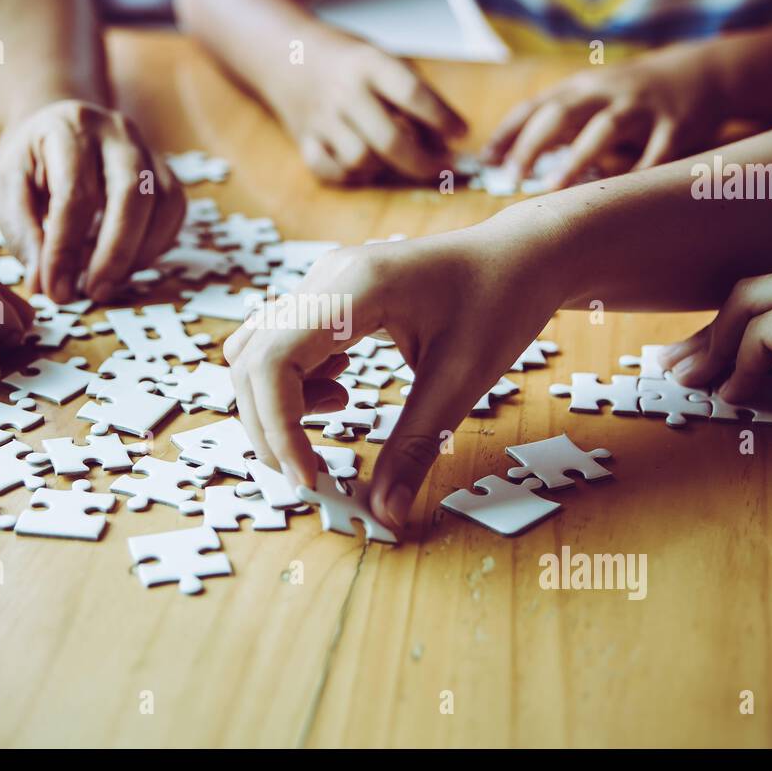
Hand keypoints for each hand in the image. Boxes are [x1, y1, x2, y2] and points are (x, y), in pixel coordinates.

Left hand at [0, 100, 185, 302]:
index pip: (75, 195)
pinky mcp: (164, 170)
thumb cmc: (29, 160)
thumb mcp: (6, 188)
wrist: (56, 123)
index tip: (55, 290)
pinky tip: (126, 264)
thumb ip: (23, 233)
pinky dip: (154, 246)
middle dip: (115, 252)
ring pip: (164, 203)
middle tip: (94, 292)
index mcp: (71, 128)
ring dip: (139, 253)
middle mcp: (117, 132)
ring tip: (107, 283)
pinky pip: (174, 211)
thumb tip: (45, 284)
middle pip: (133, 193)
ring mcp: (147, 149)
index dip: (66, 249)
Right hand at [223, 229, 564, 538]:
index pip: (274, 362)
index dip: (278, 428)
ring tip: (337, 414)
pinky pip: (280, 343)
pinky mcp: (326, 295)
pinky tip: (340, 392)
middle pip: (252, 360)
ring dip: (277, 403)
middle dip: (269, 426)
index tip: (308, 478)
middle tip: (309, 471)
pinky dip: (294, 383)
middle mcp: (326, 277)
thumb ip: (416, 448)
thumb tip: (385, 514)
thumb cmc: (499, 300)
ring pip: (256, 351)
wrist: (519, 256)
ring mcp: (322, 282)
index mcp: (357, 288)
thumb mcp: (462, 380)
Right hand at [272, 39, 466, 184]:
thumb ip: (413, 94)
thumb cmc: (347, 61)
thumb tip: (444, 140)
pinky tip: (360, 164)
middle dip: (422, 162)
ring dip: (382, 167)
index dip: (442, 118)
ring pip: (360, 161)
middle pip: (389, 140)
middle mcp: (344, 92)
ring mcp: (321, 118)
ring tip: (390, 158)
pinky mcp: (303, 139)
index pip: (413, 94)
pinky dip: (348, 174)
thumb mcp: (382, 59)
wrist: (287, 53)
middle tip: (440, 166)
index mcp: (369, 64)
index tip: (461, 133)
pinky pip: (329, 171)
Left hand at [482, 42, 723, 191]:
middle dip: (532, 145)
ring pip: (605, 128)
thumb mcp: (592, 99)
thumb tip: (506, 157)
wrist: (703, 72)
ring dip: (578, 158)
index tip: (485, 161)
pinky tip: (622, 197)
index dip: (508, 133)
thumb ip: (555, 125)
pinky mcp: (676, 124)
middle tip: (511, 178)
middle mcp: (606, 93)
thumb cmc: (631, 96)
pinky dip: (640, 173)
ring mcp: (642, 106)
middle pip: (561, 114)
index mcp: (581, 88)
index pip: (534, 107)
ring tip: (555, 187)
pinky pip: (657, 151)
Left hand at [660, 254, 771, 458]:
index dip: (751, 321)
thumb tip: (767, 363)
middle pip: (768, 288)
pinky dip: (740, 364)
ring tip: (692, 379)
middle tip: (684, 362)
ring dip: (715, 345)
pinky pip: (760, 333)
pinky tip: (735, 395)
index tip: (718, 351)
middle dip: (717, 329)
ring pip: (753, 301)